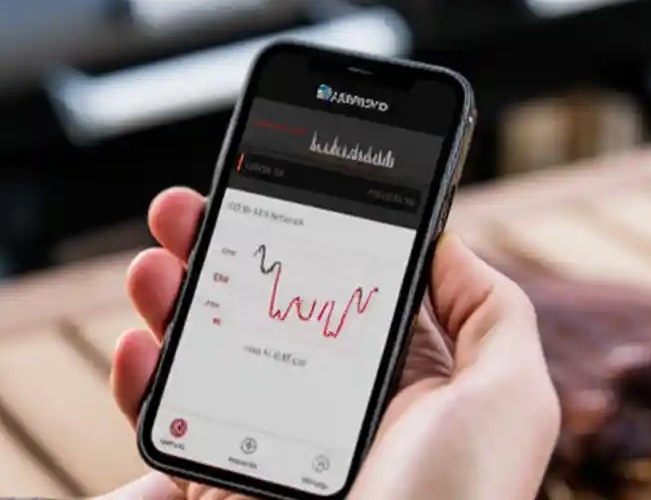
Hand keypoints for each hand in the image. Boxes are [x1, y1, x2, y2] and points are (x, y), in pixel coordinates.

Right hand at [104, 188, 559, 499]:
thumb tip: (446, 239)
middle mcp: (334, 406)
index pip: (343, 287)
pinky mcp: (222, 482)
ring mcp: (272, 443)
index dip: (306, 232)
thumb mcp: (510, 398)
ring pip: (209, 350)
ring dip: (172, 297)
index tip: (269, 181)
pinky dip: (143, 378)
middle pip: (264, 306)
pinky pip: (169, 420)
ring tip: (155, 260)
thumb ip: (490, 311)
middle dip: (220, 249)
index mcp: (402, 381)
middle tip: (187, 205)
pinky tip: (141, 343)